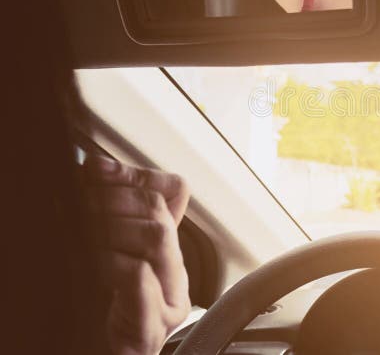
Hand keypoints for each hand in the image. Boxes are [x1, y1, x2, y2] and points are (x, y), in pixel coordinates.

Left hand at [84, 155, 190, 354]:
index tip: (97, 171)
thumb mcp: (100, 260)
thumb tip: (95, 168)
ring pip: (157, 240)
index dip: (137, 176)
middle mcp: (172, 280)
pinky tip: (99, 264)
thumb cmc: (90, 324)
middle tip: (81, 203)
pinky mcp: (145, 336)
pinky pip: (143, 287)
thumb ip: (104, 220)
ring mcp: (164, 310)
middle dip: (115, 201)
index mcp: (165, 257)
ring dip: (111, 229)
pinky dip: (119, 267)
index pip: (174, 194)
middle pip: (161, 215)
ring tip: (84, 238)